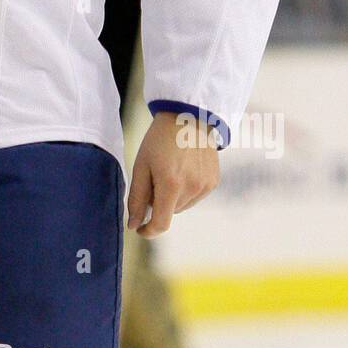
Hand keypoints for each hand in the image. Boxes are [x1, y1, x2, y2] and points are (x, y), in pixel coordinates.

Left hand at [126, 111, 219, 236]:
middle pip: (170, 212)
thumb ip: (137, 198)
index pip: (161, 223)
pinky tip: (183, 168)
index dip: (149, 231)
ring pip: (182, 206)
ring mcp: (205, 185)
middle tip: (154, 177)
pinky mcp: (213, 181)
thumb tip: (134, 225)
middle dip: (159, 202)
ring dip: (173, 197)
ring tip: (170, 169)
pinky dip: (186, 190)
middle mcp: (192, 188)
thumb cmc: (159, 140)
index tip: (140, 228)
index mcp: (171, 184)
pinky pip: (195, 196)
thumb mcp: (141, 166)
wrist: (187, 116)